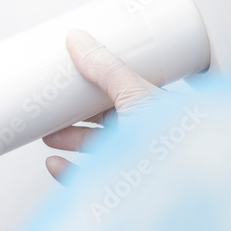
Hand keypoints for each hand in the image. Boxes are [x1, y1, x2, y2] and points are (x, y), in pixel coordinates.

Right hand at [43, 30, 160, 184]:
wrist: (180, 189)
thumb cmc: (172, 145)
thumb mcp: (136, 95)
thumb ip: (106, 69)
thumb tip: (78, 39)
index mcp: (154, 110)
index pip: (121, 91)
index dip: (97, 84)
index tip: (73, 78)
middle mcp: (145, 137)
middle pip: (106, 120)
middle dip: (77, 114)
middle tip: (55, 108)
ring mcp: (133, 164)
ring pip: (96, 149)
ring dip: (70, 140)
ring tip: (49, 136)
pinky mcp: (120, 191)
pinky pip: (90, 180)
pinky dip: (69, 172)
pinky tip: (56, 164)